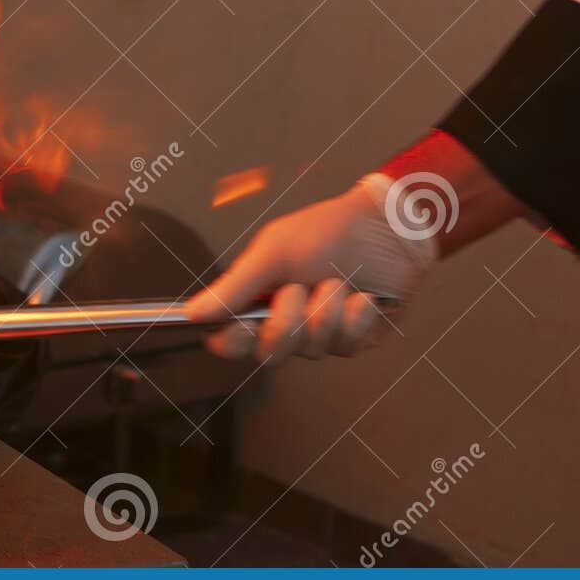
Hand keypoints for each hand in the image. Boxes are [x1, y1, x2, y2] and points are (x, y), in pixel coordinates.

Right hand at [184, 174, 436, 360]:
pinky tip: (364, 295)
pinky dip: (355, 315)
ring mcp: (323, 335)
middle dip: (287, 320)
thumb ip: (233, 287)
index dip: (232, 341)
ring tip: (338, 280)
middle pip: (270, 353)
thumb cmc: (327, 231)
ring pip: (312, 348)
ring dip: (326, 309)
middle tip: (299, 289)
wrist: (388, 226)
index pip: (230, 339)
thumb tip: (191, 313)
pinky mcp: (357, 340)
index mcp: (259, 301)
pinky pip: (348, 343)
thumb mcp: (273, 251)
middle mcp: (287, 322)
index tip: (243, 325)